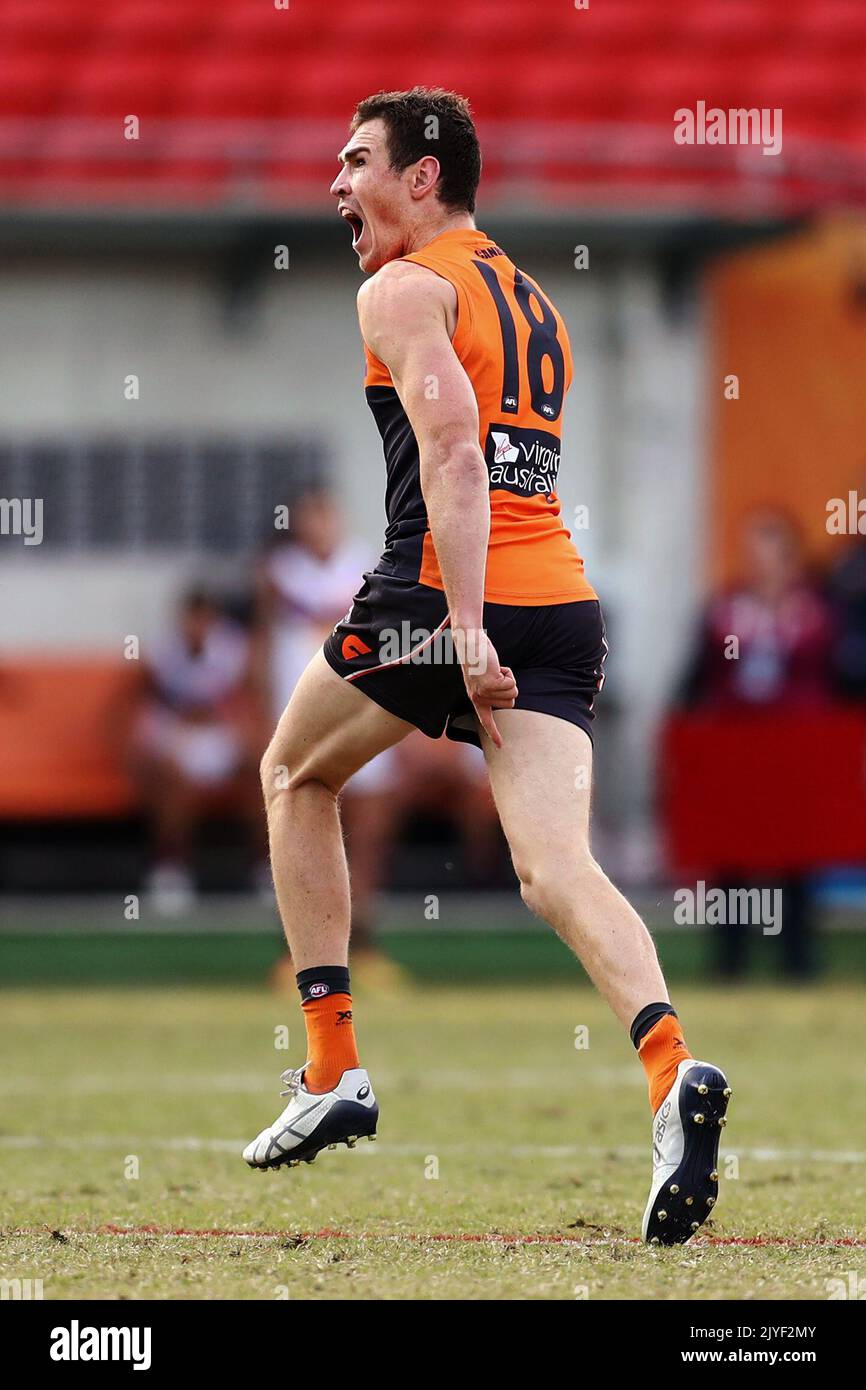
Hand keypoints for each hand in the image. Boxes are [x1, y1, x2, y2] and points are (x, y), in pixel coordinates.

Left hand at [455, 629, 517, 748]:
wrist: (470, 643)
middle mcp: (478, 698)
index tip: (500, 746)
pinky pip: (511, 683)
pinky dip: (509, 673)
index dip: (494, 733)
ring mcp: (484, 692)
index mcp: (476, 698)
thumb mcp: (484, 677)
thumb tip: (507, 696)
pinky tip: (497, 667)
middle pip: (510, 702)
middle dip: (509, 687)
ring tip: (495, 670)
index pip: (485, 720)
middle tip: (495, 674)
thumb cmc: (479, 658)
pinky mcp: (491, 684)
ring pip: (512, 693)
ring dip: (508, 679)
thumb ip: (492, 689)